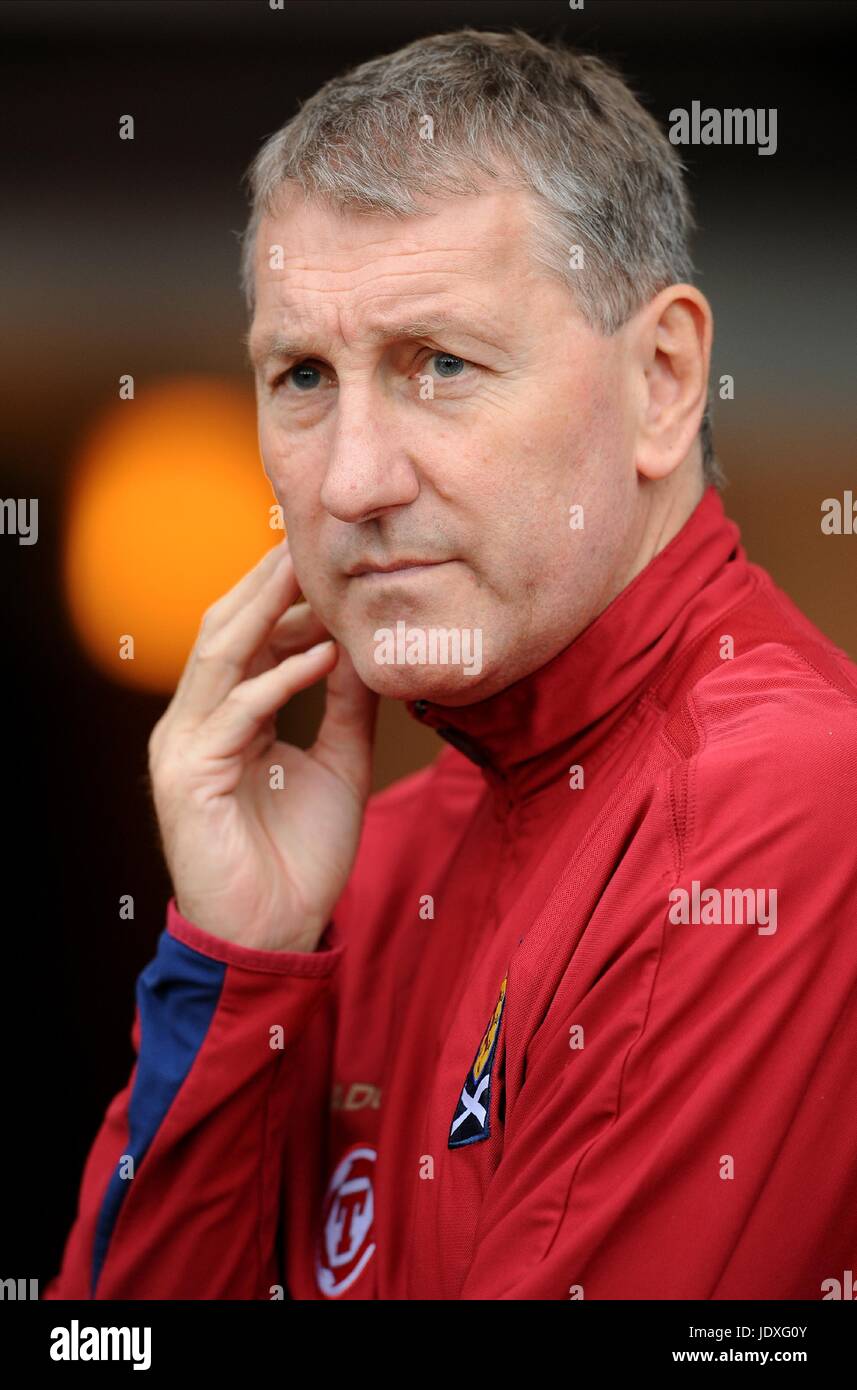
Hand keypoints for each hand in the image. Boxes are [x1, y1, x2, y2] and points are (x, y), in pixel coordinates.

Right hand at [147, 540, 377, 951]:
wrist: (278, 934)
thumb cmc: (303, 856)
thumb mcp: (339, 763)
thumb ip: (345, 705)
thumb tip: (363, 647)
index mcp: (226, 718)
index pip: (248, 636)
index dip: (284, 595)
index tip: (329, 557)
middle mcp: (196, 723)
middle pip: (227, 629)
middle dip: (269, 582)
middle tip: (314, 538)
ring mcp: (184, 746)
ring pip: (221, 655)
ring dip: (269, 610)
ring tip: (311, 571)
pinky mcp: (187, 777)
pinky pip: (236, 712)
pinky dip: (278, 678)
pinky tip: (321, 654)